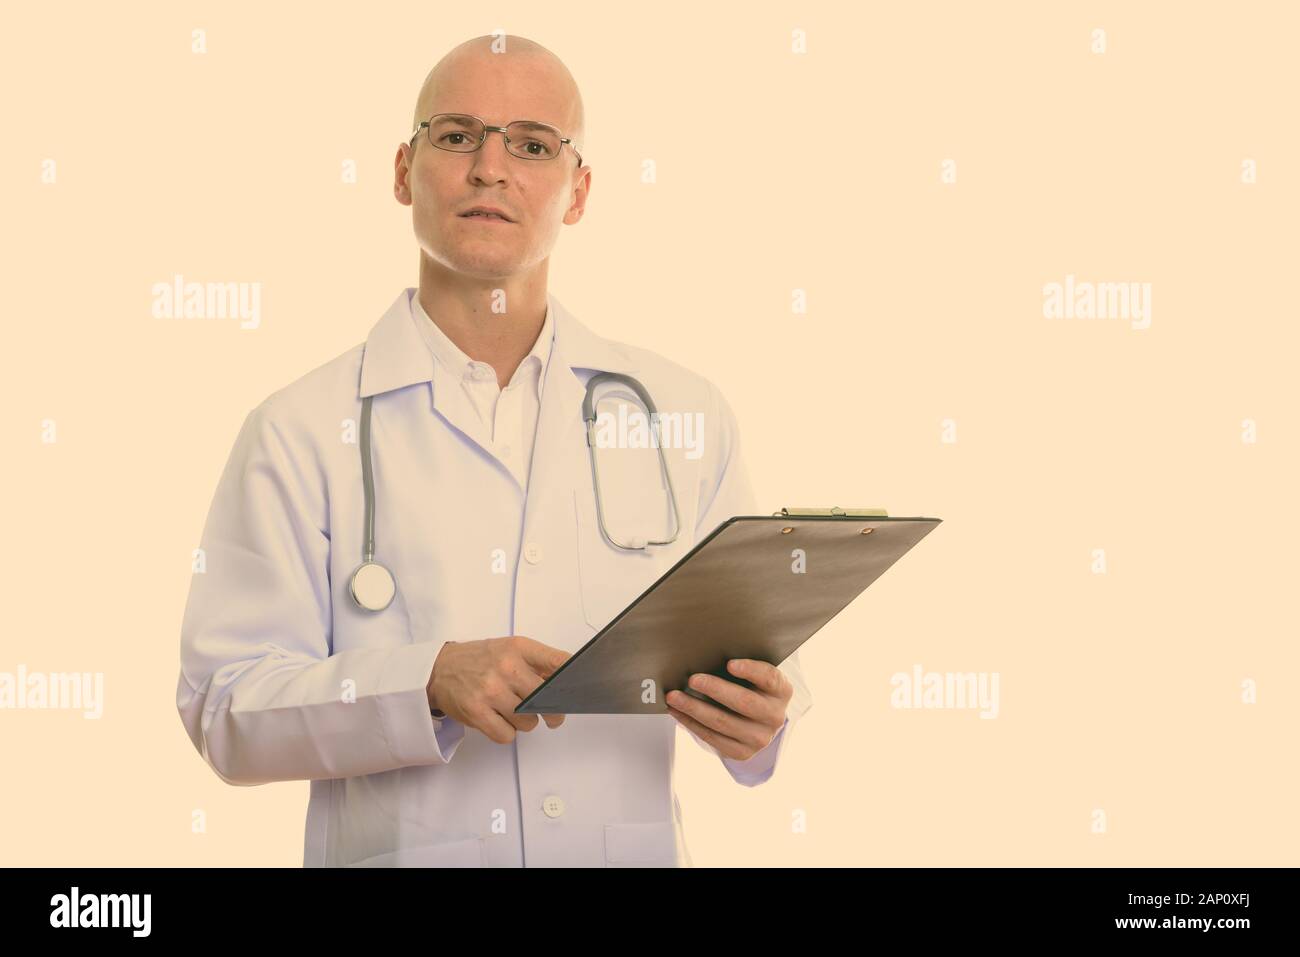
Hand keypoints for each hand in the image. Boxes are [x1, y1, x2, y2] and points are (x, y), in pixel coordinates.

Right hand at [426, 637, 569, 743]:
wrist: (439, 668)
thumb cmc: (479, 660)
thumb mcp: (509, 649)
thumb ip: (538, 662)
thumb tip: (568, 681)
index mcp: (518, 648)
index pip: (558, 662)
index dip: (573, 679)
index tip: (578, 690)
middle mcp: (506, 667)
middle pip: (547, 699)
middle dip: (553, 712)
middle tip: (551, 714)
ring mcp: (491, 690)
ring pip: (528, 722)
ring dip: (524, 722)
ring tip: (511, 711)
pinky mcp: (477, 712)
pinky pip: (507, 735)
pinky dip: (506, 732)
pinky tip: (499, 720)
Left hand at [665, 659, 791, 760]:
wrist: (756, 720)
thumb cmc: (749, 687)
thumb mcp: (752, 675)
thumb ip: (738, 666)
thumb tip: (704, 654)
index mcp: (782, 691)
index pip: (769, 678)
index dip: (751, 670)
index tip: (730, 663)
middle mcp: (775, 716)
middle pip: (744, 702)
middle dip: (715, 689)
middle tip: (692, 679)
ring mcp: (760, 738)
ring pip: (723, 722)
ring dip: (694, 708)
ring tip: (674, 696)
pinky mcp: (742, 752)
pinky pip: (712, 738)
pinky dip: (691, 723)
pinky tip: (677, 712)